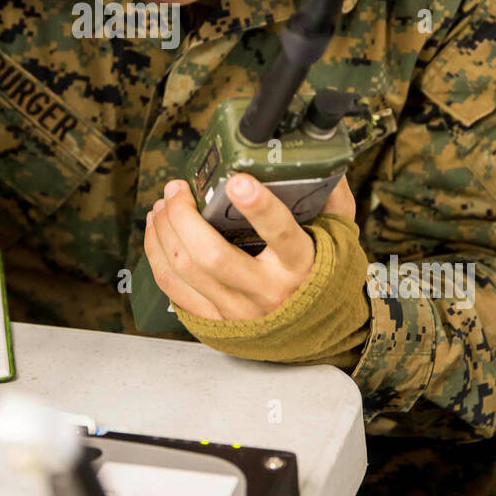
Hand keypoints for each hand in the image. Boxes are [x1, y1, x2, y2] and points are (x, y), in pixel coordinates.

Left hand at [143, 172, 355, 320]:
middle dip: (183, 216)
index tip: (236, 179)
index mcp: (301, 265)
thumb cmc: (323, 274)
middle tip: (177, 188)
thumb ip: (331, 200)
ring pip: (185, 271)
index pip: (281, 233)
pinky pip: (173, 289)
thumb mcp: (339, 237)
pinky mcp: (217, 322)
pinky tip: (157, 229)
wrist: (317, 333)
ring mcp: (239, 311)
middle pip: (211, 256)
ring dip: (164, 231)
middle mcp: (267, 292)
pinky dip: (157, 255)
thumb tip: (323, 163)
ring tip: (163, 203)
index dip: (258, 206)